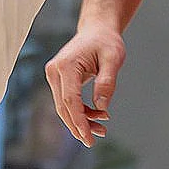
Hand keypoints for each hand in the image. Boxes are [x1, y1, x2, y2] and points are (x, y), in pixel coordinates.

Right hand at [44, 22, 125, 147]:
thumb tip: (102, 107)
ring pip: (64, 107)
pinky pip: (67, 101)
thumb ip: (107, 82)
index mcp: (66, 65)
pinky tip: (97, 115)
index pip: (70, 101)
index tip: (89, 139)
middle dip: (80, 126)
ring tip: (101, 128)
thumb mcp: (113, 58)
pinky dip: (80, 112)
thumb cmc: (106, 41)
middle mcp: (54, 71)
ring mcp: (54, 75)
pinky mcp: (59, 79)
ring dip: (81, 121)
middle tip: (97, 138)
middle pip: (64, 107)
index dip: (79, 122)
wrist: (97, 29)